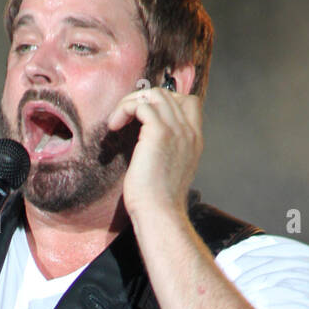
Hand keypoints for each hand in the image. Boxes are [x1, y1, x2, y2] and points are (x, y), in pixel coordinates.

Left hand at [106, 87, 202, 222]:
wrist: (159, 213)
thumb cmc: (157, 200)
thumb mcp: (168, 170)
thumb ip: (167, 150)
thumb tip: (146, 140)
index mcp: (194, 140)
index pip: (189, 102)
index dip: (165, 101)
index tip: (143, 116)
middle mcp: (189, 132)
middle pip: (169, 95)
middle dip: (143, 100)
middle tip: (125, 117)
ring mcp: (176, 130)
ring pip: (155, 95)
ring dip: (131, 103)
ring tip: (117, 121)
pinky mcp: (159, 133)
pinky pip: (141, 106)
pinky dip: (124, 110)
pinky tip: (114, 126)